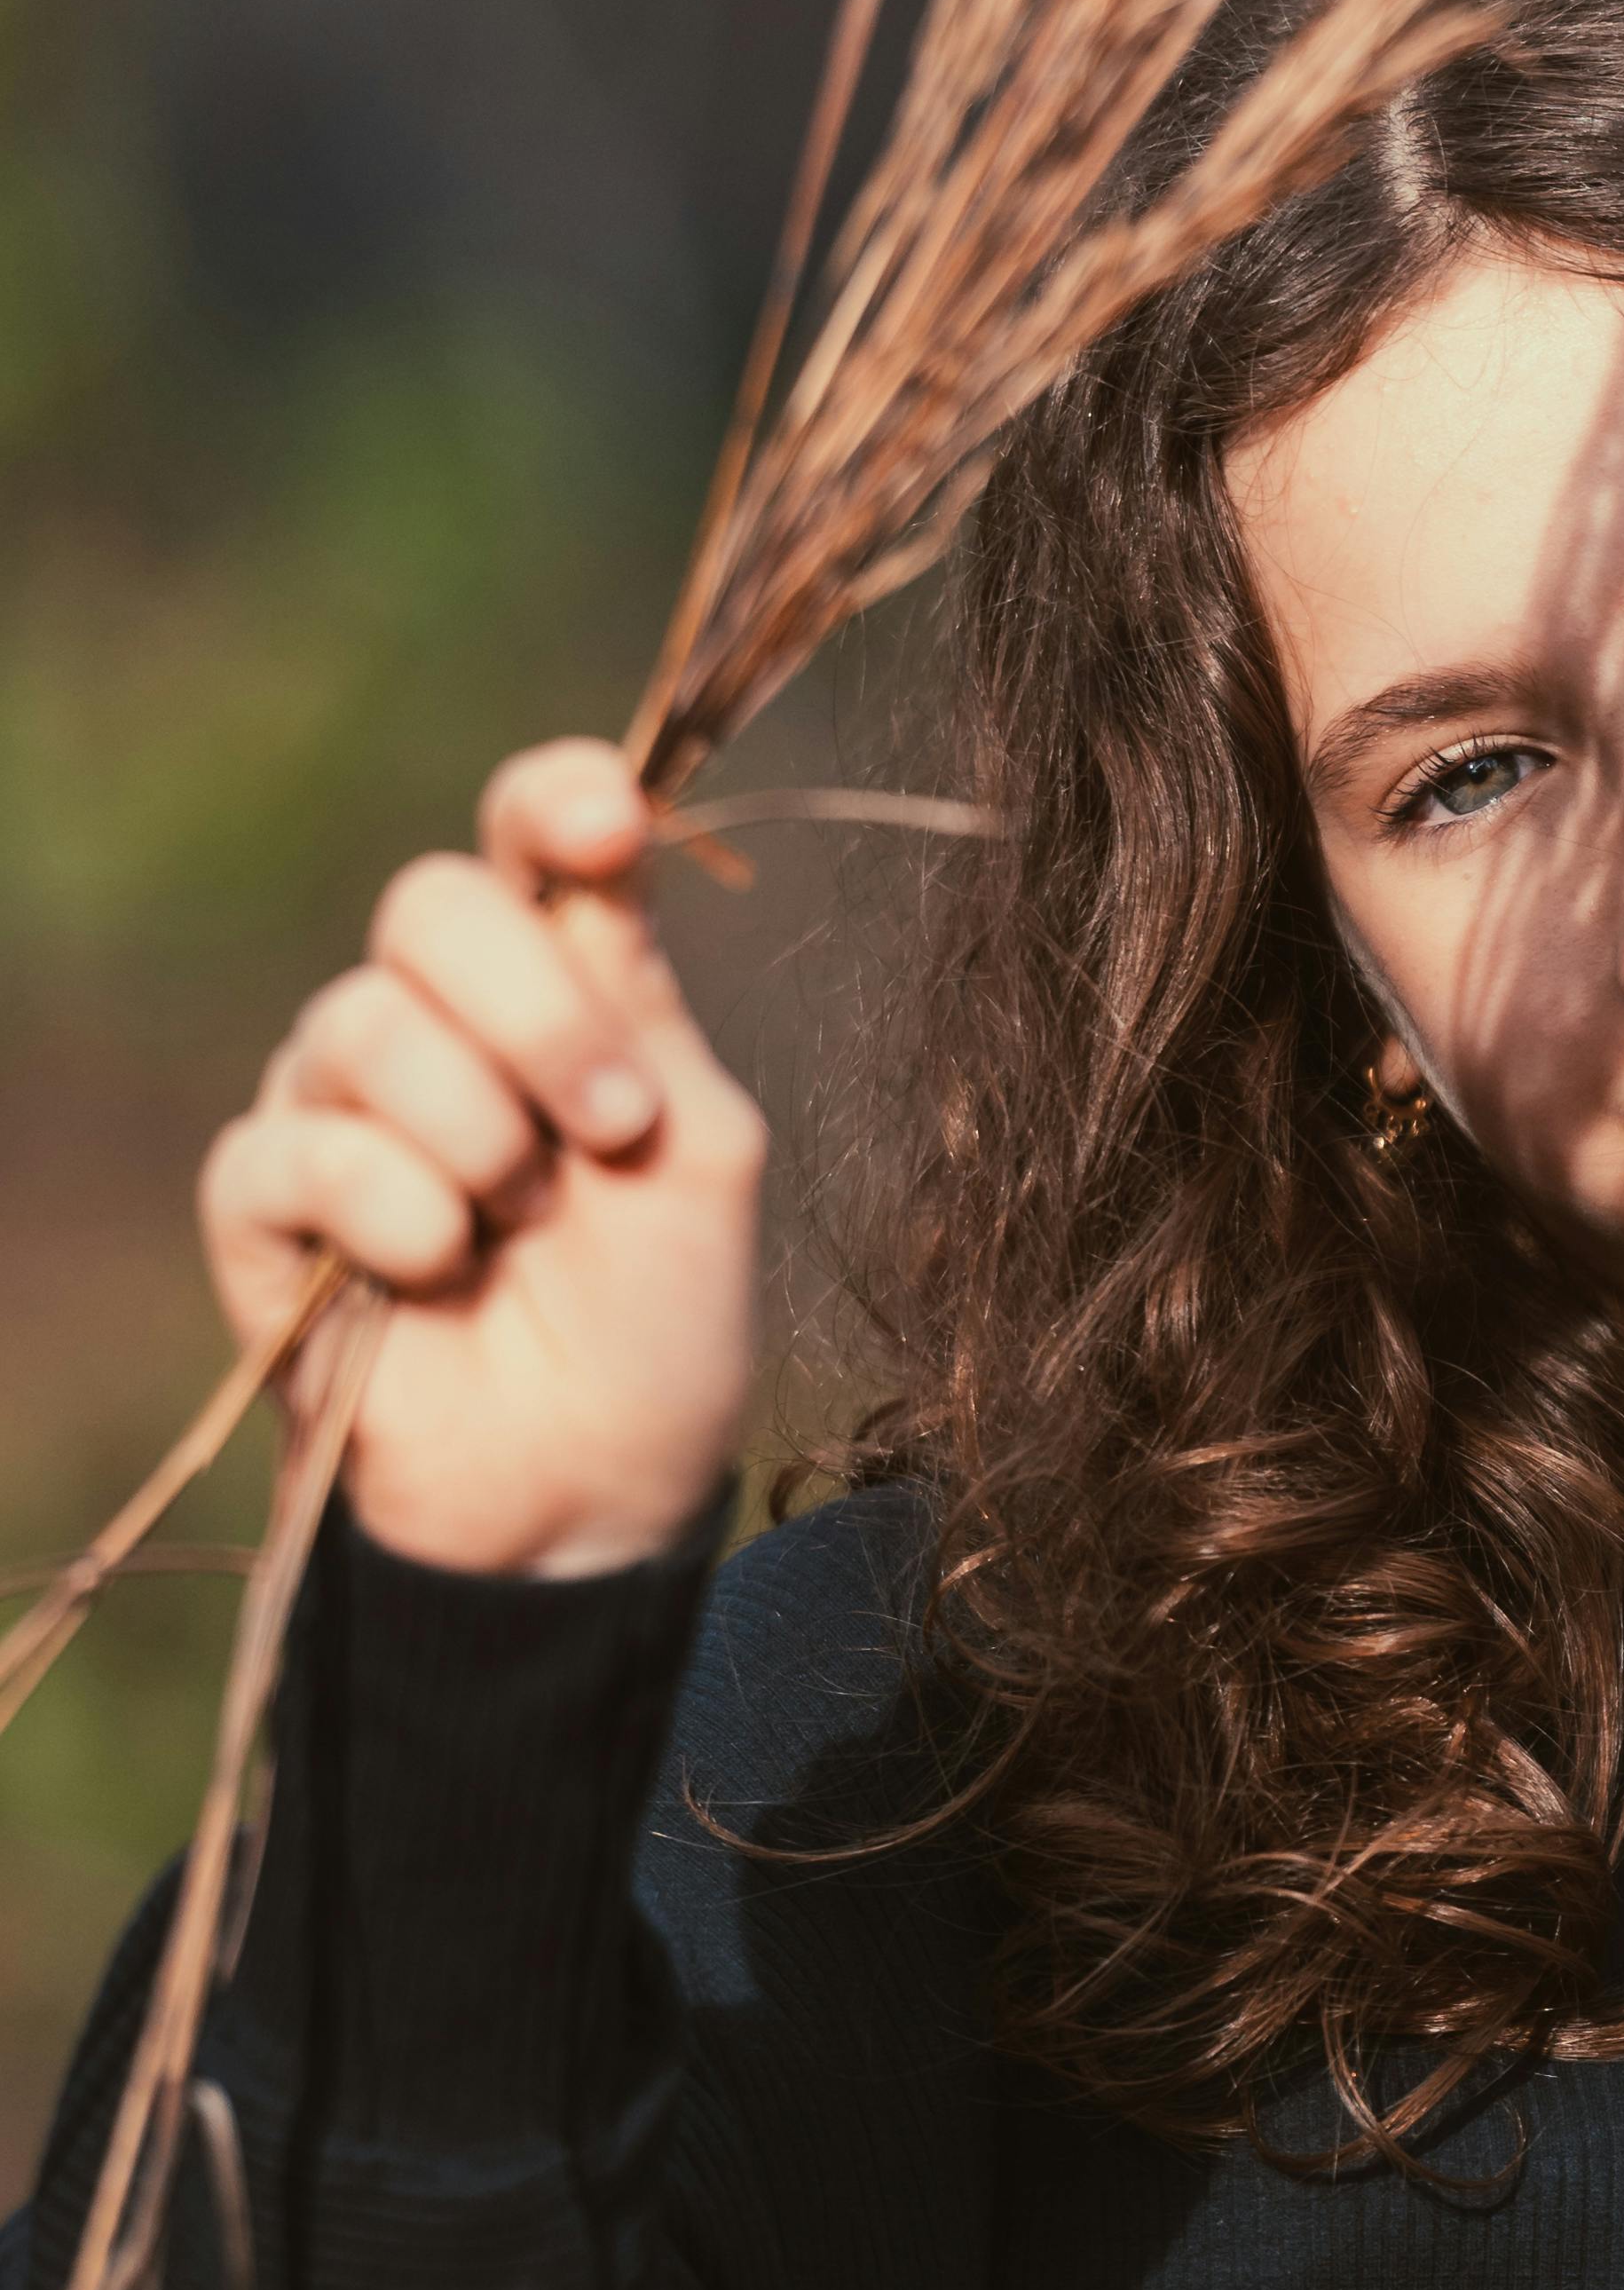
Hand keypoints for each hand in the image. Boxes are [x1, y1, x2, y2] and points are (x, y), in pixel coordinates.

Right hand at [199, 741, 765, 1578]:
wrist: (590, 1488)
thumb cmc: (661, 1320)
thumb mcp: (696, 1152)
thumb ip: (640, 1009)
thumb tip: (587, 859)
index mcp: (556, 984)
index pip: (529, 837)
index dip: (553, 801)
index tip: (599, 822)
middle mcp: (434, 1019)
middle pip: (432, 904)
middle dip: (532, 1010)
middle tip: (610, 1129)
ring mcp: (336, 1103)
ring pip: (363, 1023)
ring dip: (474, 1133)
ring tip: (518, 1225)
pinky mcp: (261, 1205)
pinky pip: (296, 1149)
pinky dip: (391, 1210)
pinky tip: (437, 1269)